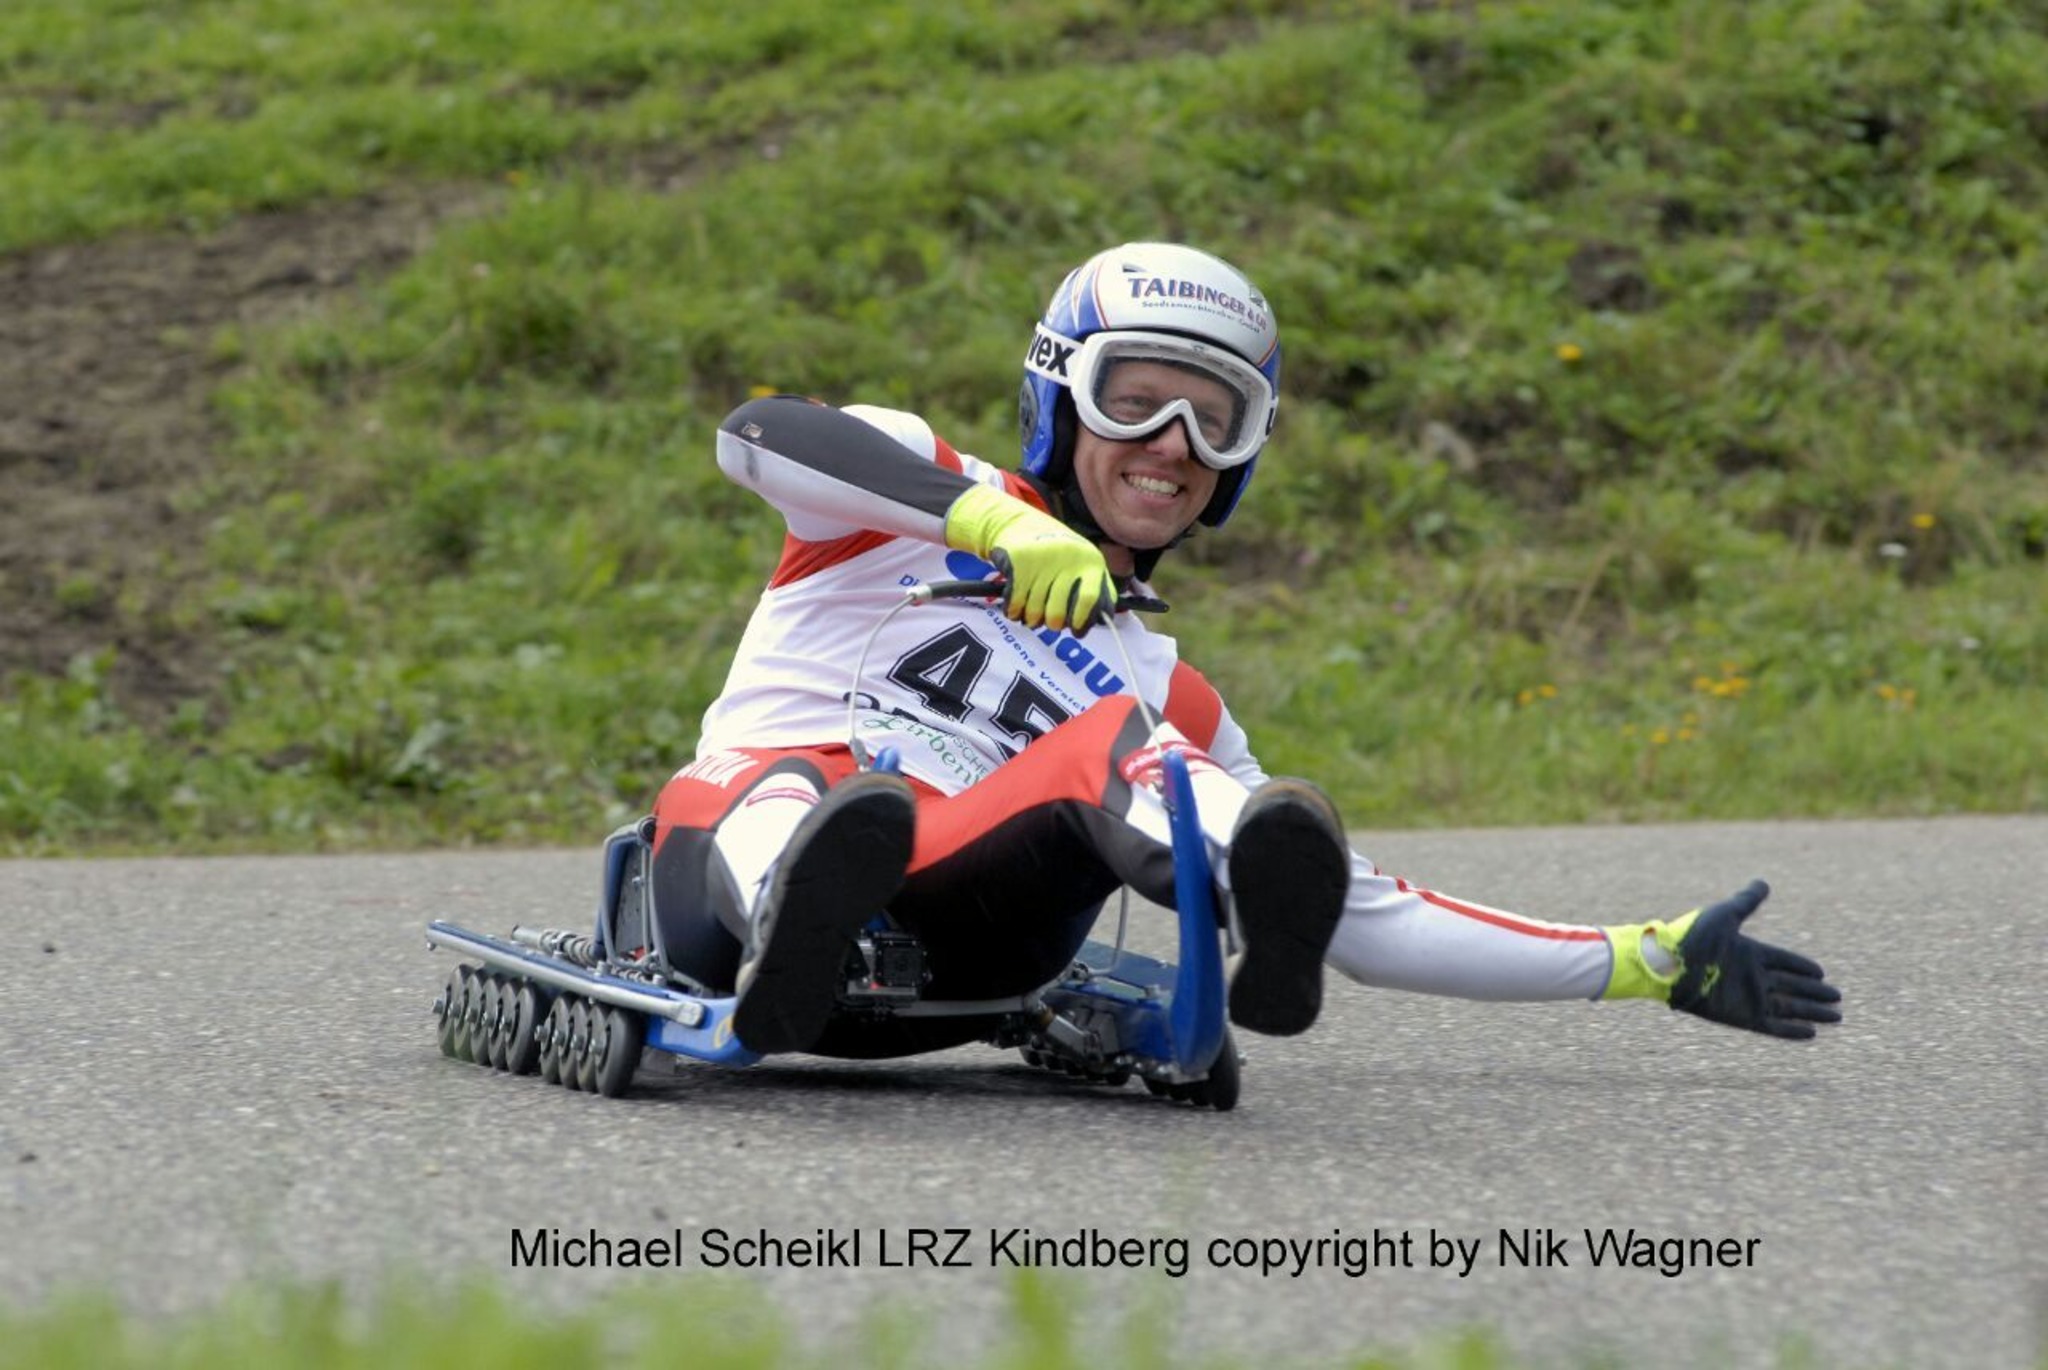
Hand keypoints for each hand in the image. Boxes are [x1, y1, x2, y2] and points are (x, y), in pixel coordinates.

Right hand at [943, 485, 1111, 633]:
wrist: (1018, 523)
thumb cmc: (1057, 552)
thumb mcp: (1082, 561)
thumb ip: (1097, 587)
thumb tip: (1104, 618)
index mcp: (1089, 560)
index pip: (1089, 598)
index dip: (1082, 619)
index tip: (1075, 629)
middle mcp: (1068, 558)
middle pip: (1057, 612)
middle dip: (1051, 623)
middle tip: (1049, 622)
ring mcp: (1042, 559)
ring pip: (1034, 611)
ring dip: (1030, 618)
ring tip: (1030, 612)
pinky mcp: (1018, 561)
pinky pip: (1015, 603)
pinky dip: (1013, 610)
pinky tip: (1015, 606)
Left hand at [1666, 880, 1841, 1039]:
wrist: (1668, 964)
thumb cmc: (1693, 937)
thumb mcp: (1724, 915)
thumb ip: (1746, 901)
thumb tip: (1764, 882)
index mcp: (1750, 952)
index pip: (1785, 962)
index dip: (1804, 968)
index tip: (1822, 973)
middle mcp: (1752, 976)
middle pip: (1793, 987)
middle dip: (1815, 993)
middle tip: (1838, 998)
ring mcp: (1748, 997)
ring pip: (1789, 1007)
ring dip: (1812, 1012)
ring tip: (1836, 1016)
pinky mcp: (1741, 1016)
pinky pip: (1773, 1026)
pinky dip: (1791, 1031)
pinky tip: (1811, 1033)